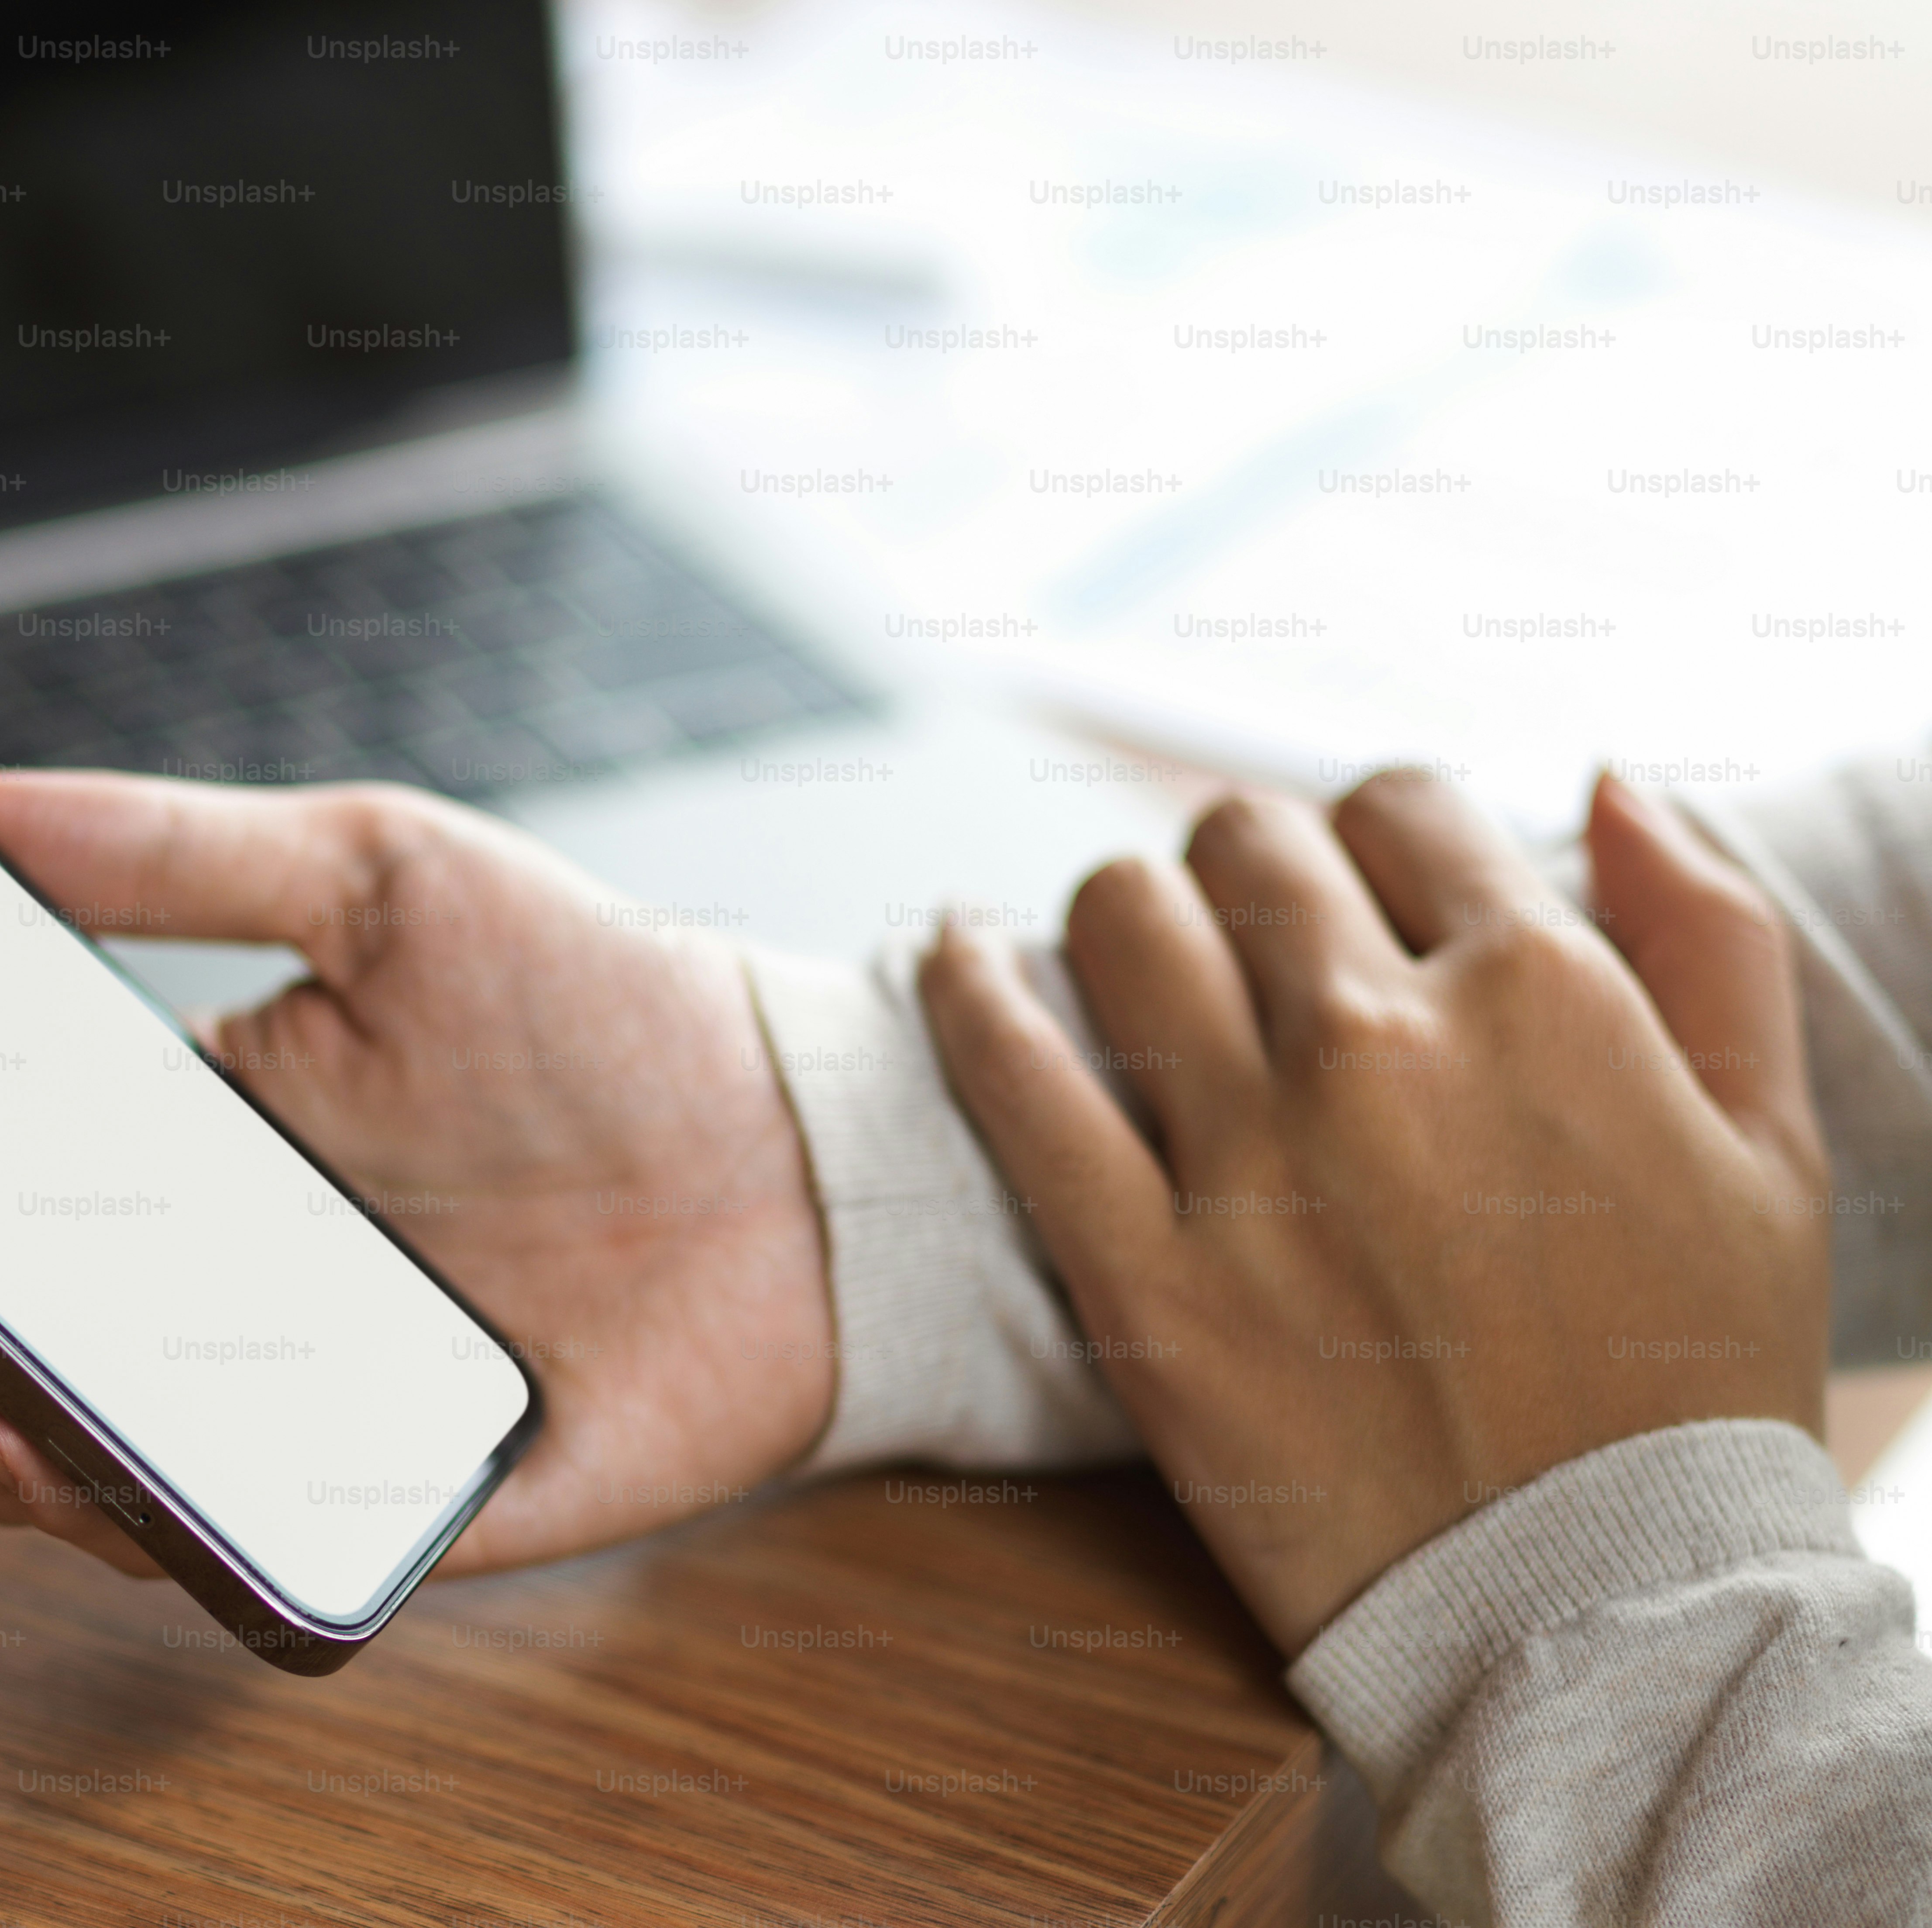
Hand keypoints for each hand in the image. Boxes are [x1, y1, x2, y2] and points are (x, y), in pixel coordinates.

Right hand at [0, 770, 830, 1578]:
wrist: (802, 1148)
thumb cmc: (598, 1003)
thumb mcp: (375, 874)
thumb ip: (162, 848)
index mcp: (172, 1154)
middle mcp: (198, 1296)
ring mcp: (274, 1416)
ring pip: (59, 1466)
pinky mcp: (376, 1517)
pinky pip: (226, 1549)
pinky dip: (139, 1524)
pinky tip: (76, 1463)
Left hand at [920, 769, 1828, 1653]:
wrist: (1606, 1606)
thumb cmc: (1696, 1380)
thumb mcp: (1770, 1142)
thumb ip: (1707, 931)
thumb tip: (1611, 779)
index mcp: (1538, 995)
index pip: (1401, 808)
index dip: (1382, 839)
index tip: (1370, 897)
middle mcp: (1382, 1046)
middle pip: (1247, 847)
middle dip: (1251, 871)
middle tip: (1251, 939)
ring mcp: (1249, 1160)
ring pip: (1119, 918)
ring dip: (1121, 914)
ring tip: (1132, 959)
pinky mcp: (1140, 1273)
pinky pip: (1010, 1072)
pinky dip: (964, 986)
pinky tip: (954, 955)